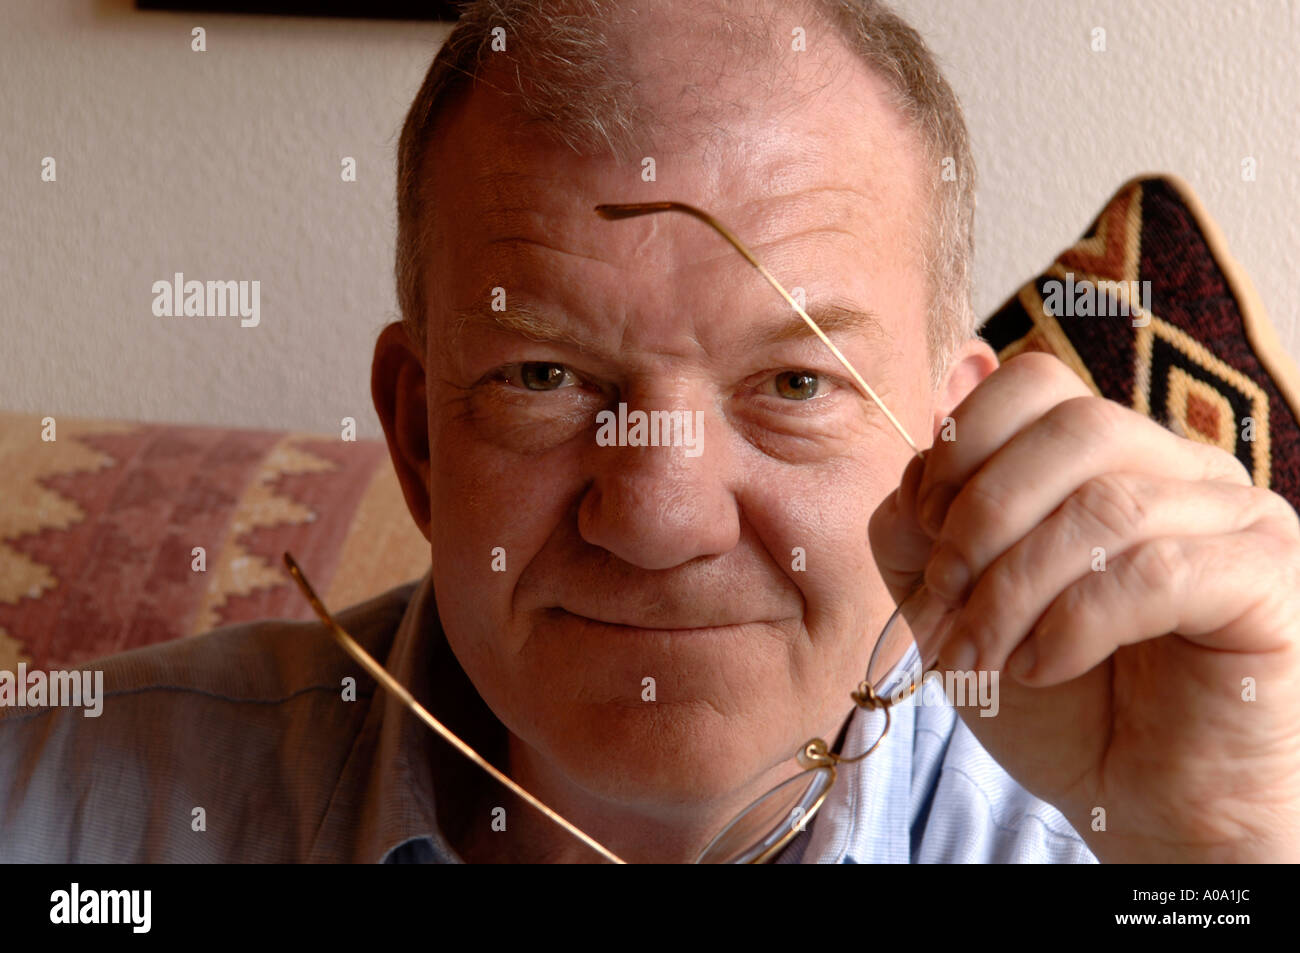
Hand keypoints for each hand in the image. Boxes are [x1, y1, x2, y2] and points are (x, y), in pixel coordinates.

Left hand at [869, 351, 1299, 861]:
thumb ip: (918, 530)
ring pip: (1107, 503)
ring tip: (982, 654)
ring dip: (1014, 588)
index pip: (1036, 382)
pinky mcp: (1270, 580)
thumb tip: (917, 474)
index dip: (964, 443)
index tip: (926, 526)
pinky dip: (1076, 624)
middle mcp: (1180, 468)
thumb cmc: (1055, 700)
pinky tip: (1043, 667)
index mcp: (1108, 457)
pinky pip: (1159, 571)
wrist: (1137, 804)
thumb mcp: (952, 606)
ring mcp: (1238, 517)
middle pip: (1075, 425)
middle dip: (982, 518)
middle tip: (946, 600)